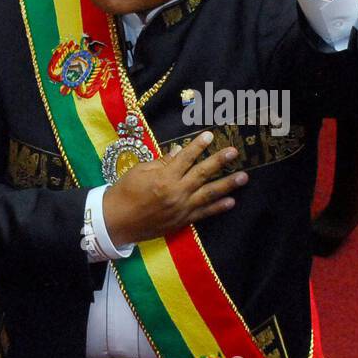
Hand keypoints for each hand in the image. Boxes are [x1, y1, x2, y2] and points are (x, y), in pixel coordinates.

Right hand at [103, 131, 245, 246]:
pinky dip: (217, 208)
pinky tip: (231, 202)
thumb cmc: (124, 193)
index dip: (197, 146)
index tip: (209, 135)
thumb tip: (178, 152)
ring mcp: (180, 208)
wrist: (114, 222)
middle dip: (219, 161)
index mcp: (163, 178)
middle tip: (234, 152)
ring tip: (243, 177)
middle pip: (201, 174)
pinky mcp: (181, 221)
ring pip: (208, 194)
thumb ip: (161, 163)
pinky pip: (203, 213)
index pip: (185, 158)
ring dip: (227, 185)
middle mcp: (175, 193)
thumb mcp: (138, 172)